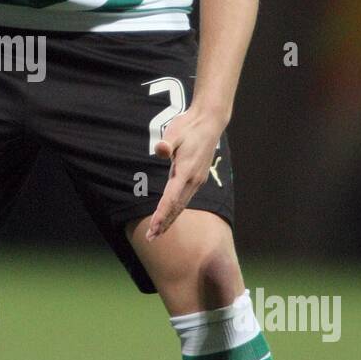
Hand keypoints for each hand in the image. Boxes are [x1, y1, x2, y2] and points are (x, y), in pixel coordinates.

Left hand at [145, 109, 220, 240]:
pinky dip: (176, 209)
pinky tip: (170, 215)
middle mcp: (194, 179)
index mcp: (186, 171)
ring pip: (182, 205)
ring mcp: (197, 179)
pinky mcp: (198, 177)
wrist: (209, 122)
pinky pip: (185, 198)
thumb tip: (160, 149)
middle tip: (151, 238)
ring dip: (170, 219)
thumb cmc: (188, 126)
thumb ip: (167, 144)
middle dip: (164, 223)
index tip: (154, 228)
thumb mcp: (174, 132)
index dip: (162, 214)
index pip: (171, 198)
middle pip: (177, 207)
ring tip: (158, 232)